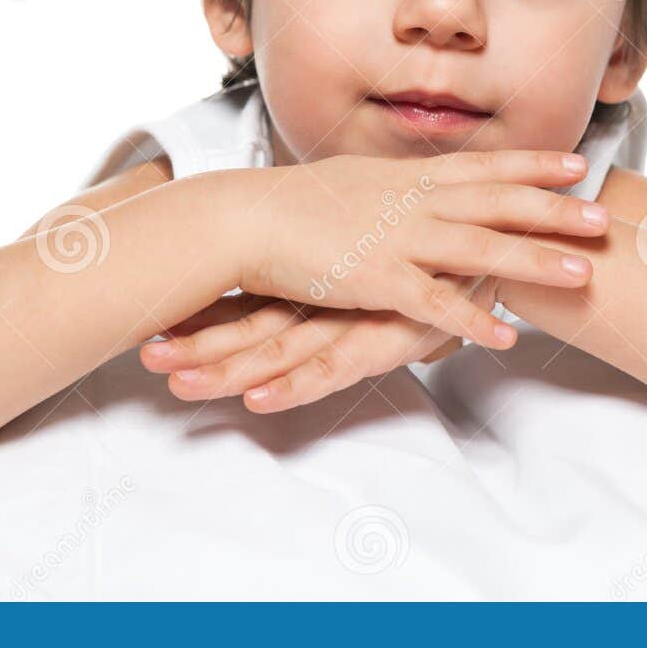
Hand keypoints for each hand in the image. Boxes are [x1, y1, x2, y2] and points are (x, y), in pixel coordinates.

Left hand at [142, 290, 477, 411]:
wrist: (502, 244)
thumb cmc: (429, 266)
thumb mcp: (372, 270)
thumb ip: (331, 283)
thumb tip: (285, 293)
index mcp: (316, 280)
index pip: (244, 301)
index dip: (196, 315)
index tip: (146, 328)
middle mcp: (325, 296)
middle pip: (247, 325)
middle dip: (195, 344)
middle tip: (144, 357)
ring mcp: (352, 317)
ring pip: (277, 347)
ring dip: (226, 369)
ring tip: (179, 385)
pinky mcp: (385, 337)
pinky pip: (332, 367)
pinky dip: (295, 386)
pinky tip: (260, 402)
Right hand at [238, 149, 607, 346]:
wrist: (245, 218)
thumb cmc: (291, 203)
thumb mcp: (353, 182)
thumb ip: (394, 189)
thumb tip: (420, 189)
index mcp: (406, 178)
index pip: (483, 167)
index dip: (533, 165)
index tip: (578, 163)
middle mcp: (410, 202)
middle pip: (496, 203)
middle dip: (554, 211)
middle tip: (604, 219)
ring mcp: (395, 239)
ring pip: (479, 249)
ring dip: (533, 262)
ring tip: (582, 275)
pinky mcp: (374, 279)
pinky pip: (433, 302)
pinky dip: (472, 320)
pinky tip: (507, 337)